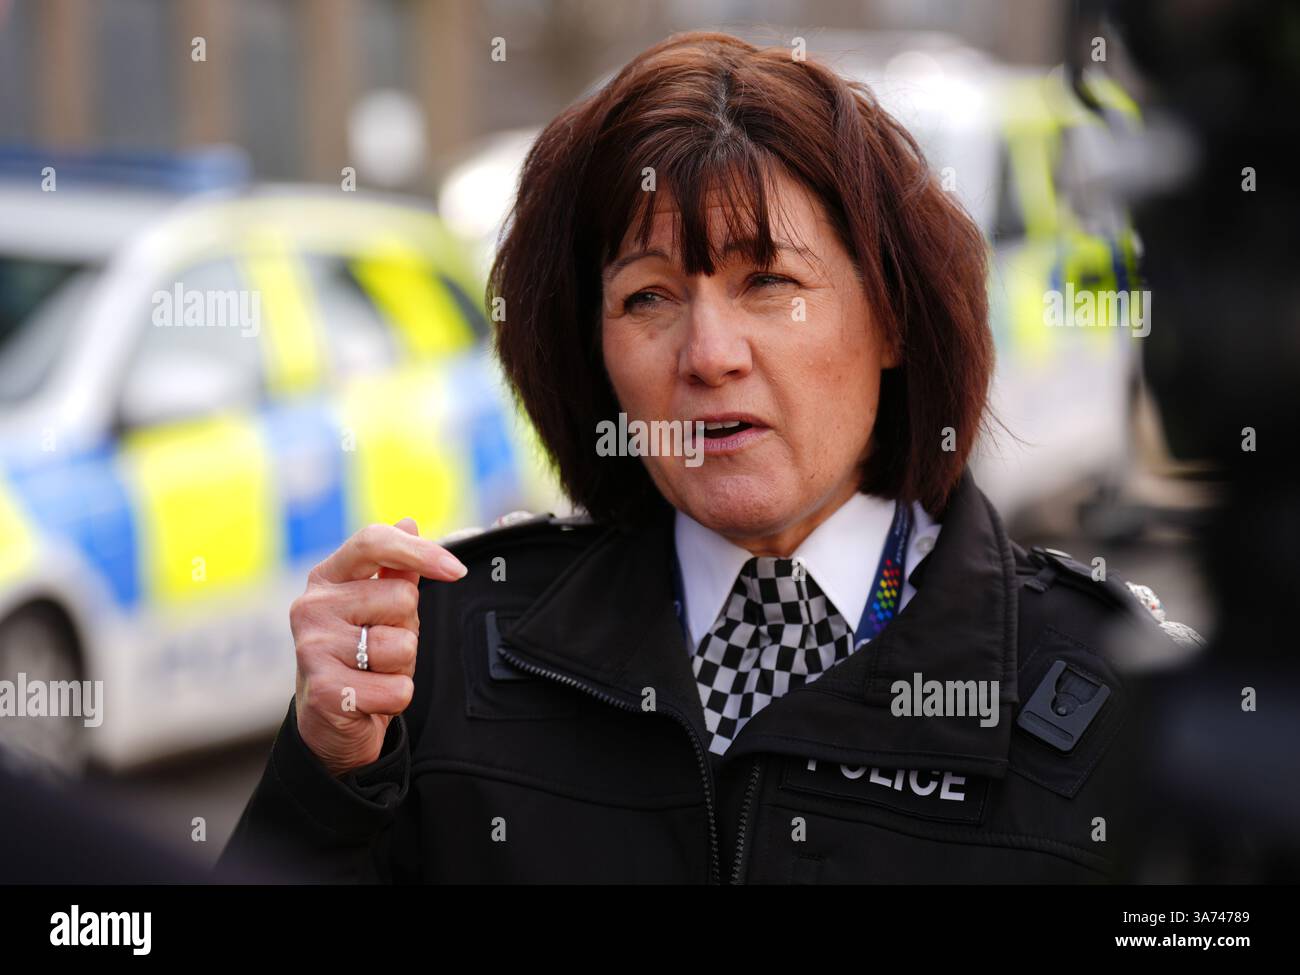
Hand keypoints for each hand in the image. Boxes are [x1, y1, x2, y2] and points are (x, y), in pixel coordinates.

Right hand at [289, 518, 466, 776]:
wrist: (328, 724)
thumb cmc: (360, 656)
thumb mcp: (378, 610)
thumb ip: (395, 570)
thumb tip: (409, 522)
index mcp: (327, 578)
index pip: (373, 542)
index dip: (420, 551)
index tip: (457, 571)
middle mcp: (312, 607)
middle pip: (401, 598)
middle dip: (407, 628)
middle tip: (382, 648)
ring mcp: (313, 649)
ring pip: (402, 646)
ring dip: (402, 667)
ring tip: (374, 673)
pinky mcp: (325, 692)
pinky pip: (397, 688)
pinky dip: (396, 698)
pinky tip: (371, 700)